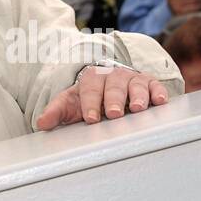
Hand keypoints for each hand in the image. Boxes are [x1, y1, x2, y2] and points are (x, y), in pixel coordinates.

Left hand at [36, 65, 169, 128]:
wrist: (110, 84)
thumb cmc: (90, 98)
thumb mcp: (72, 104)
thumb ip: (57, 112)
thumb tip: (41, 123)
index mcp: (92, 79)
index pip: (89, 89)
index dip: (90, 103)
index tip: (90, 118)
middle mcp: (113, 76)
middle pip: (113, 85)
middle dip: (113, 99)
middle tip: (113, 113)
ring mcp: (132, 79)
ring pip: (135, 84)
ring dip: (137, 96)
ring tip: (137, 108)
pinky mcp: (150, 84)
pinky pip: (155, 86)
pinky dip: (158, 92)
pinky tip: (159, 101)